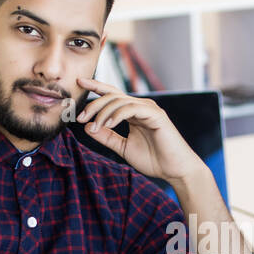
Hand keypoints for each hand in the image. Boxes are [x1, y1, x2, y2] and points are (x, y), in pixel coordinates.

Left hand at [75, 77, 205, 183]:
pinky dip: (117, 115)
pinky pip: (131, 108)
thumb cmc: (153, 160)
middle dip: (94, 104)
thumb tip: (87, 126)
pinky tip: (108, 124)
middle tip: (80, 116)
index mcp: (133, 112)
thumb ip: (107, 136)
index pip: (112, 95)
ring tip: (94, 126)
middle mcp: (141, 107)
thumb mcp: (123, 147)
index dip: (96, 87)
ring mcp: (149, 109)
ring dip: (103, 113)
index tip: (79, 83)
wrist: (174, 170)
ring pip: (119, 101)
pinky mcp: (156, 115)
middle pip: (112, 96)